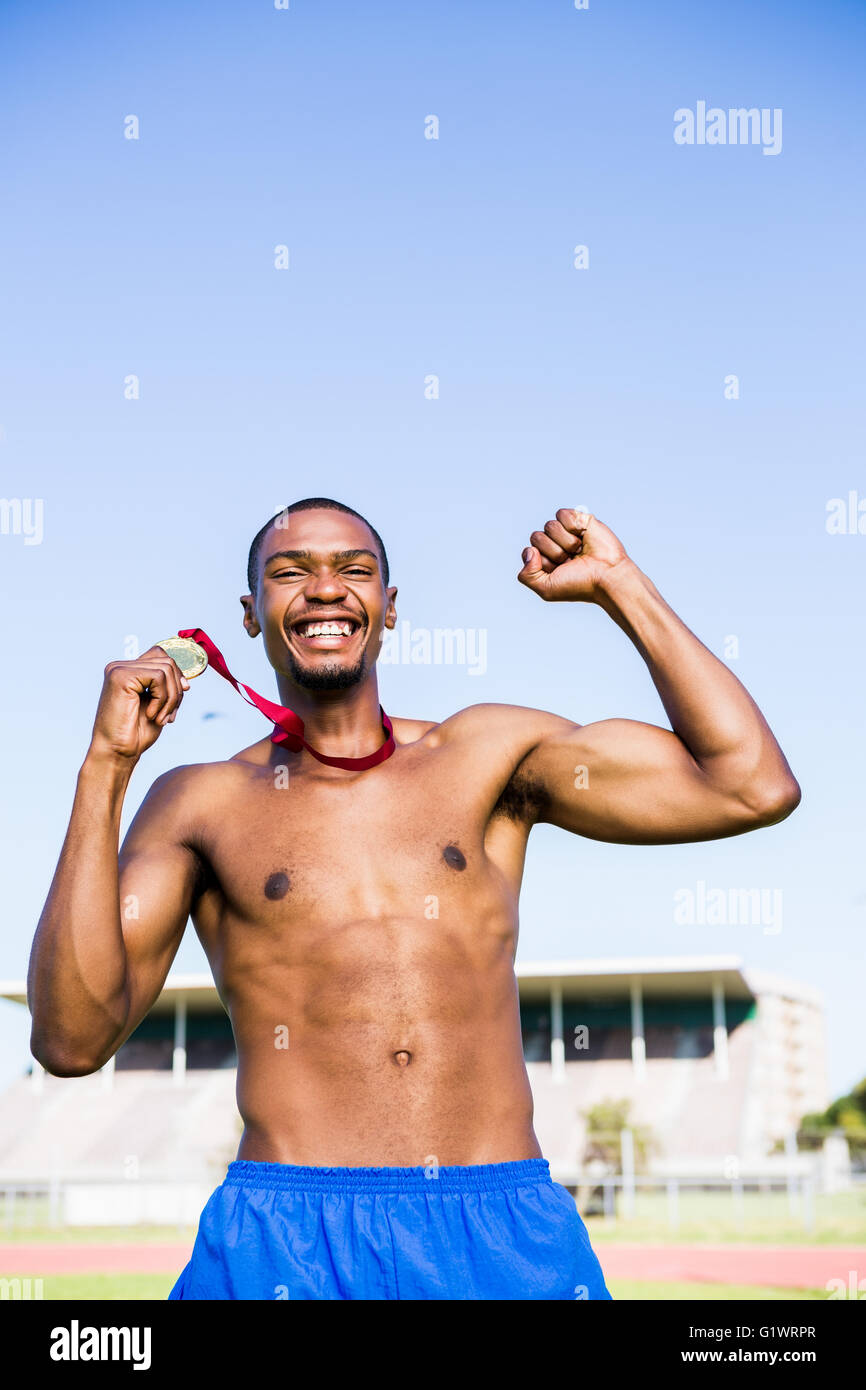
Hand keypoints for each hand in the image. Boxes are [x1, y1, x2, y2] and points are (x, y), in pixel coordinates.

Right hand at [88, 647, 189, 761]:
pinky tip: (151, 715)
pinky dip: (163, 699)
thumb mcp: (158, 705)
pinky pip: (158, 677)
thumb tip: (186, 681)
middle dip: (176, 690)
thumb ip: (168, 688)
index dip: (176, 674)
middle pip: (166, 661)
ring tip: (161, 718)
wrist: (117, 752)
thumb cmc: (135, 733)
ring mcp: (119, 669)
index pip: (160, 655)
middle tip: (170, 715)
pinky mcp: (120, 676)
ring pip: (166, 669)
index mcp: (127, 671)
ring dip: (171, 697)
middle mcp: (120, 666)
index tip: (183, 693)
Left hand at [517, 509, 630, 601]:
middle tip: (571, 561)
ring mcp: (567, 532)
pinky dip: (572, 526)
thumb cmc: (580, 585)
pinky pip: (561, 514)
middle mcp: (555, 545)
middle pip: (537, 537)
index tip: (560, 570)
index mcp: (546, 560)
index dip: (543, 561)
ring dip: (565, 542)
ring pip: (549, 526)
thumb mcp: (546, 589)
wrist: (607, 576)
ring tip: (579, 551)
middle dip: (554, 551)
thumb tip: (529, 550)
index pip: (529, 550)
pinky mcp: (579, 520)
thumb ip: (526, 576)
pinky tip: (583, 536)